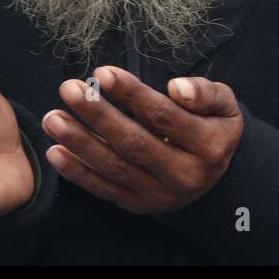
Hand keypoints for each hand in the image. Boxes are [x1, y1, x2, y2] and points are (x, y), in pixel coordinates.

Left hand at [42, 65, 242, 213]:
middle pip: (134, 143)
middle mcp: (183, 175)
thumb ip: (205, 92)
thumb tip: (177, 88)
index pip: (164, 117)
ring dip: (79, 143)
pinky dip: (77, 172)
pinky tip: (55, 152)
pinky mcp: (138, 205)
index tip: (103, 72)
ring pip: (114, 167)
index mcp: (207, 146)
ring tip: (53, 118)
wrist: (219, 177)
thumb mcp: (225, 105)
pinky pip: (104, 189)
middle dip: (98, 115)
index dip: (132, 94)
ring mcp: (159, 195)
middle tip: (69, 89)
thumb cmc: (214, 127)